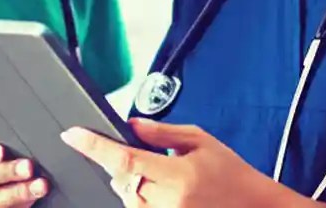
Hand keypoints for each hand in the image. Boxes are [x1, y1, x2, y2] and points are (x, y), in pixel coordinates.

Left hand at [61, 118, 323, 207]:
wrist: (253, 206)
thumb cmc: (230, 173)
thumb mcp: (200, 141)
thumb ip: (162, 133)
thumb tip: (130, 125)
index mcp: (178, 176)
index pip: (124, 159)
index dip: (93, 146)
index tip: (71, 135)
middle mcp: (169, 203)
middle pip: (120, 182)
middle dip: (122, 167)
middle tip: (150, 161)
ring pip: (126, 200)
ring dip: (131, 186)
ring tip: (164, 180)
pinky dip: (139, 200)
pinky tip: (162, 193)